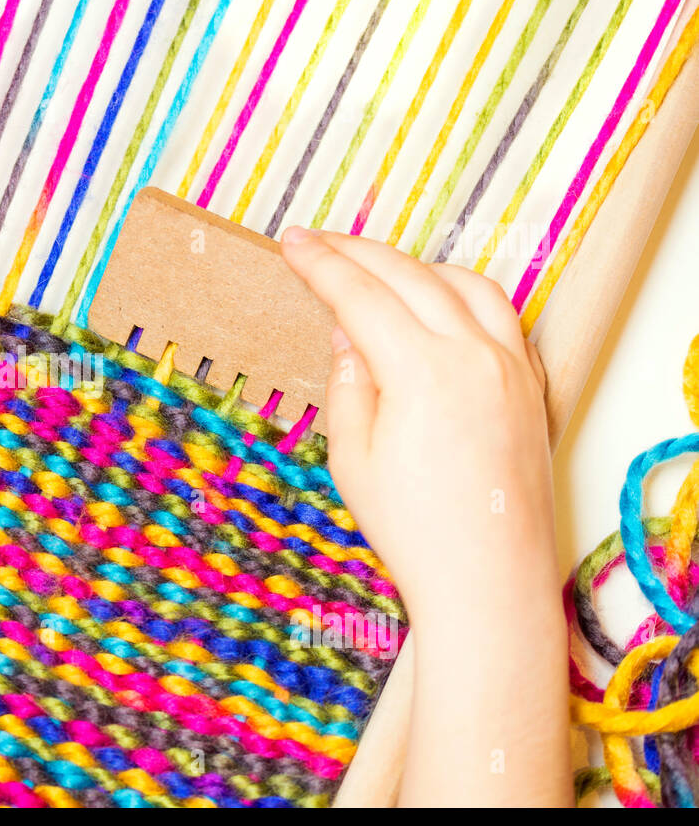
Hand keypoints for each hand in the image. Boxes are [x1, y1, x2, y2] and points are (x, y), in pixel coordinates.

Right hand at [279, 226, 554, 616]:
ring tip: (376, 269)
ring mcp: (513, 368)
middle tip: (318, 243)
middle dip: (357, 252)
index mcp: (423, 371)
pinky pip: (501, 315)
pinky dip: (463, 293)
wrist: (489, 581)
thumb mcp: (352, 458)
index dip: (320, 264)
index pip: (361, 295)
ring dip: (415, 265)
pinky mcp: (534, 387)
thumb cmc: (416, 531)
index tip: (292, 243)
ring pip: (464, 283)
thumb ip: (348, 383)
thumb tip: (349, 334)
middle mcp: (476, 355)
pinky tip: (439, 303)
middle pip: (410, 276)